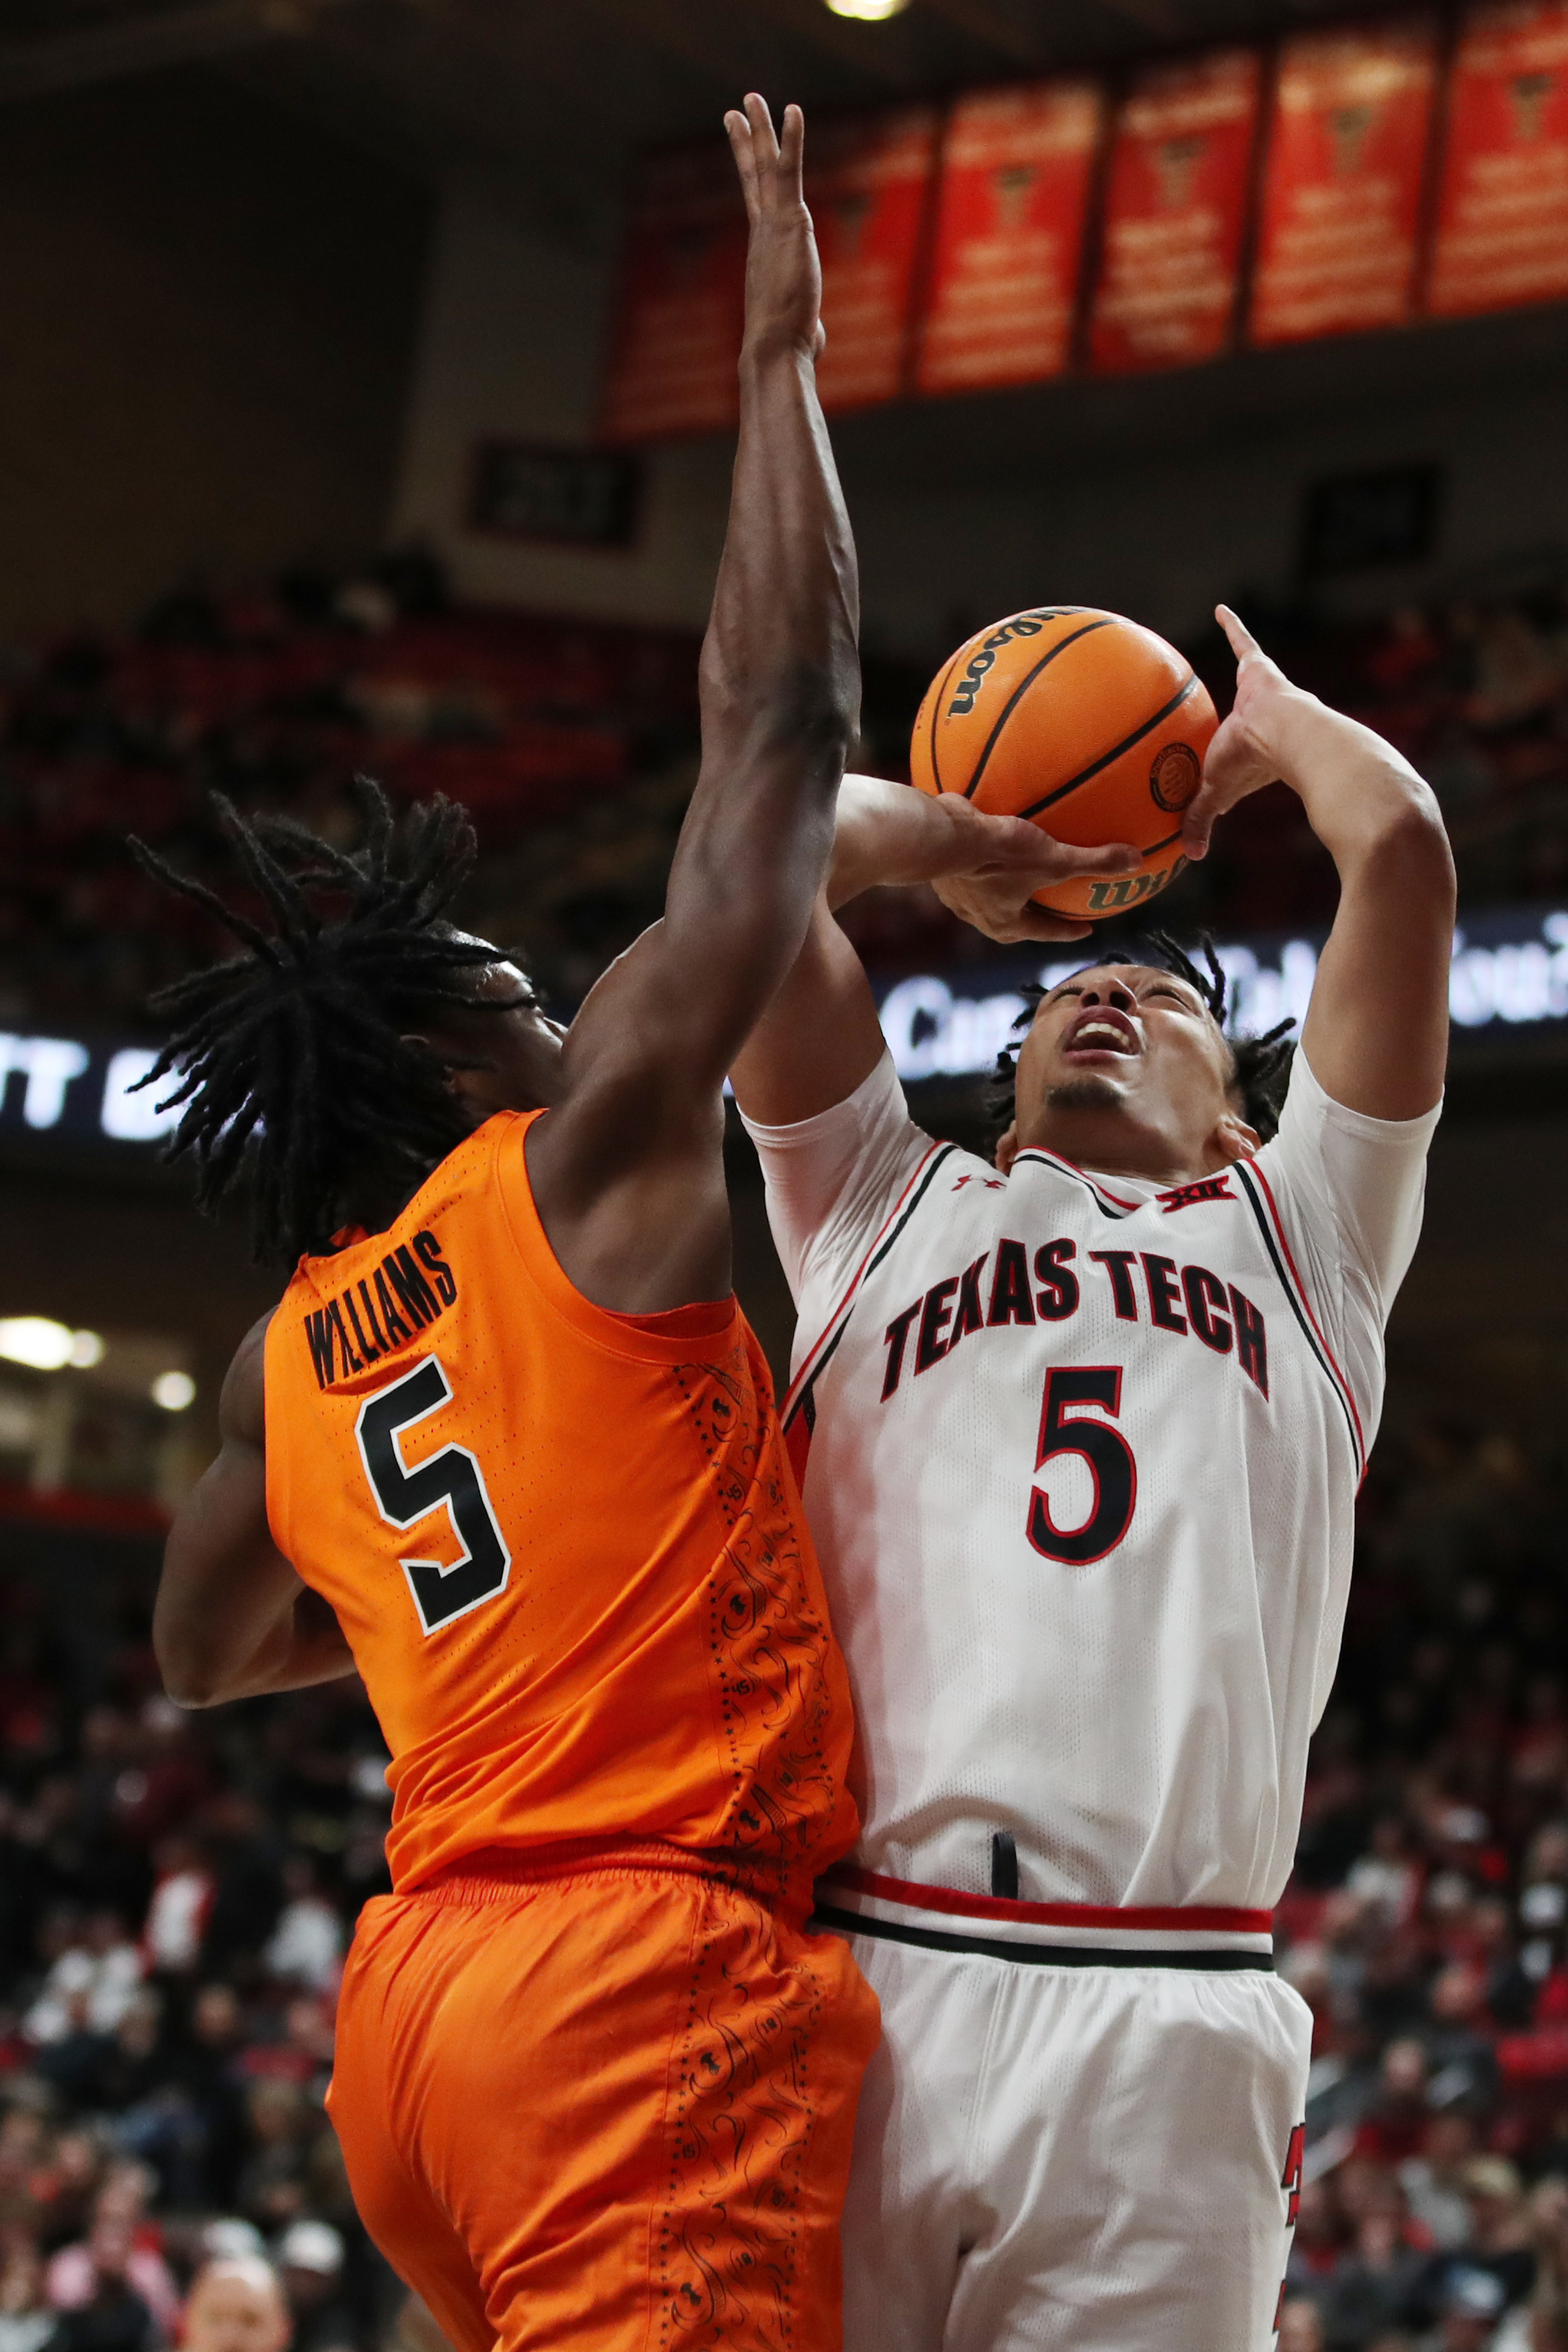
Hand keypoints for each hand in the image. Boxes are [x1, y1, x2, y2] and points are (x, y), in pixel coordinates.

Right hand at [725, 93, 823, 359]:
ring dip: (761, 129)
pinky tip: (793, 111)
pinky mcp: (790, 222)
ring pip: (765, 167)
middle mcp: (762, 234)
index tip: (742, 150)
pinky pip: (789, 172)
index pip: (757, 203)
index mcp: (764, 251)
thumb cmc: (787, 348)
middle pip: (753, 177)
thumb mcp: (802, 327)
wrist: (774, 349)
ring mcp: (773, 226)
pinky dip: (791, 140)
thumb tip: (815, 340)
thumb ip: (808, 321)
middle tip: (737, 111)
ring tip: (753, 98)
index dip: (749, 173)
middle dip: (746, 142)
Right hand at [930, 822, 1139, 946]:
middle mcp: (977, 916)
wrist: (938, 839)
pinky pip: (969, 868)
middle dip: (1033, 914)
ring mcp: (956, 894)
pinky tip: (991, 838)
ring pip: (987, 897)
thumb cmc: (996, 857)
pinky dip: (984, 859)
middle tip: (1053, 904)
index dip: (1067, 930)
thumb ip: (1093, 861)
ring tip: (1020, 870)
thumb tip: (1136, 860)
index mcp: (1005, 924)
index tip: (1085, 929)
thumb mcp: (1053, 859)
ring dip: (1005, 888)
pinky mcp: (941, 869)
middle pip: (1013, 921)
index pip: (1045, 932)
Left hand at [1182, 605, 1311, 859]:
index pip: (1234, 754)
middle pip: (1245, 713)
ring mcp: (1262, 693)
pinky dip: (1232, 626)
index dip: (1224, 758)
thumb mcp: (1216, 795)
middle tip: (1232, 707)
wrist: (1290, 740)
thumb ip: (1201, 820)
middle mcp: (1261, 720)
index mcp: (1250, 751)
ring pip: (1246, 677)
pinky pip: (1243, 642)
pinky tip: (1219, 608)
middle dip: (1243, 711)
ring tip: (1229, 647)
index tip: (1219, 759)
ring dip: (1243, 666)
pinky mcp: (1260, 669)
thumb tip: (1189, 857)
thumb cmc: (1255, 769)